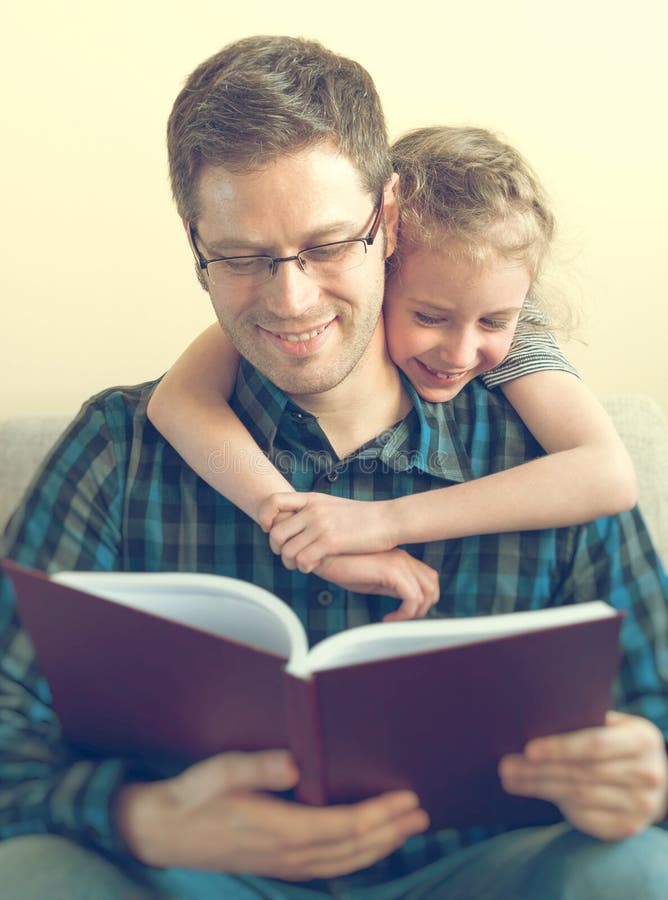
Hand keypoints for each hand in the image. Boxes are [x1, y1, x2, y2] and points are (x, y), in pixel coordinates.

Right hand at [116, 750, 428, 879]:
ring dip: (381, 846)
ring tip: (408, 829)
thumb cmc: (194, 796)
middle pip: (354, 847)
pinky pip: (330, 866)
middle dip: (392, 831)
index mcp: (280, 829)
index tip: (408, 798)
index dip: (380, 815)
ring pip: (346, 861)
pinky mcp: (280, 865)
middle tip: (423, 813)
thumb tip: (295, 763)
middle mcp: (289, 853)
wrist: (164, 832)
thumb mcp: (222, 771)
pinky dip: (357, 857)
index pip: (344, 826)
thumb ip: (259, 768)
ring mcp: (286, 864)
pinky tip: (369, 847)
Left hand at [258, 493, 396, 571]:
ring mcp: (320, 525)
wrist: (389, 519)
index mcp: (311, 498)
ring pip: (286, 551)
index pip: (273, 501)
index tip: (269, 528)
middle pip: (275, 533)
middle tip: (288, 556)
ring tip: (301, 565)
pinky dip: (304, 567)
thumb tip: (296, 522)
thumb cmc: (363, 517)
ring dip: (290, 563)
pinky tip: (313, 567)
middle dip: (277, 549)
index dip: (264, 516)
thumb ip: (313, 510)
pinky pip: (302, 560)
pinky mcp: (330, 541)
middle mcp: (312, 510)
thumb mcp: (333, 505)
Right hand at [313, 549, 438, 620]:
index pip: (428, 578)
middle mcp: (403, 558)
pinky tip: (387, 619)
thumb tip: (403, 603)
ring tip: (394, 620)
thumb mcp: (371, 579)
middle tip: (402, 619)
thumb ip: (389, 587)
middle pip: (432, 584)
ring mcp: (399, 562)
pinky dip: (404, 614)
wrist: (324, 555)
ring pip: (426, 593)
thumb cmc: (342, 566)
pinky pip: (412, 598)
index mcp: (400, 559)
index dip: (423, 598)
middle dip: (423, 607)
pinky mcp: (391, 571)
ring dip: (414, 613)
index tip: (404, 613)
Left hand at [498, 711, 667, 839]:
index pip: (595, 745)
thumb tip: (534, 717)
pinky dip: (559, 806)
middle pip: (582, 773)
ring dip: (539, 788)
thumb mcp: (614, 724)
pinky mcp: (629, 827)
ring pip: (579, 797)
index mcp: (643, 740)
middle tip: (506, 766)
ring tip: (511, 778)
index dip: (560, 748)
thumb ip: (586, 721)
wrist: (655, 777)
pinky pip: (587, 818)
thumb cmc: (620, 742)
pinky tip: (536, 793)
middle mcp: (648, 774)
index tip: (529, 750)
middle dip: (539, 770)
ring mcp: (641, 805)